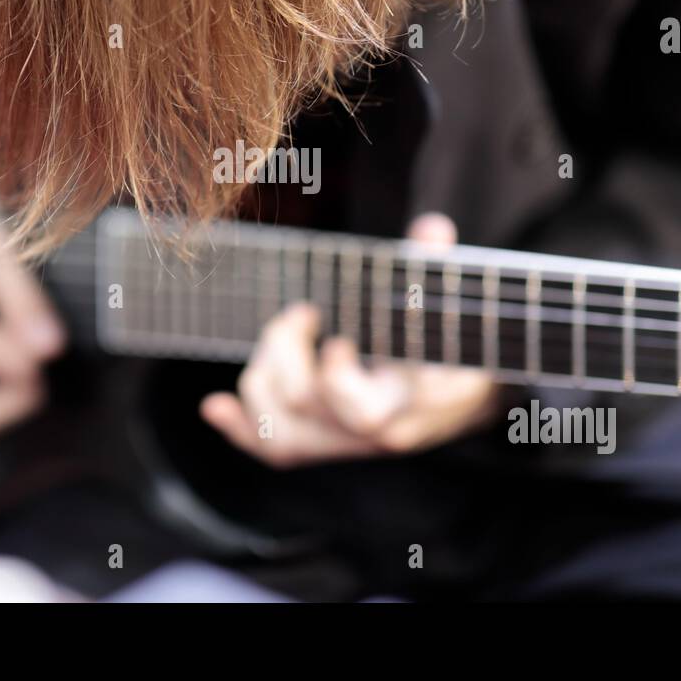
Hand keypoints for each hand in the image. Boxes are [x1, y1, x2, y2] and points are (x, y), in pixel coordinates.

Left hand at [200, 213, 499, 467]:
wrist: (466, 394)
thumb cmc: (457, 338)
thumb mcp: (457, 302)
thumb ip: (437, 269)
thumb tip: (431, 230)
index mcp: (413, 403)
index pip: (361, 414)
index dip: (333, 377)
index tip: (337, 336)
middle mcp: (377, 433)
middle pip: (304, 407)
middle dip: (285, 350)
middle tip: (302, 314)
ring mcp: (348, 444)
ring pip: (281, 433)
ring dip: (261, 375)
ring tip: (285, 333)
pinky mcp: (325, 446)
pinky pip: (274, 451)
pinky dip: (238, 429)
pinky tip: (213, 406)